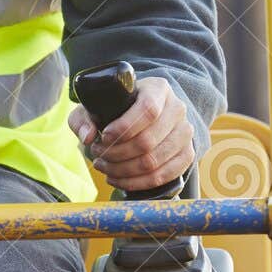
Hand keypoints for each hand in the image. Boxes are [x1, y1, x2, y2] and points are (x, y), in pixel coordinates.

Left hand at [69, 75, 194, 192]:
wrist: (141, 117)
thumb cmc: (115, 110)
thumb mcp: (94, 107)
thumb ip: (84, 118)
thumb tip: (88, 137)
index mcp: (158, 89)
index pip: (148, 110)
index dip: (124, 128)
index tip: (104, 137)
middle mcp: (177, 109)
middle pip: (148, 140)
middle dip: (117, 154)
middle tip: (98, 155)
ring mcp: (185, 133)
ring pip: (154, 161)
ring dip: (123, 170)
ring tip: (104, 167)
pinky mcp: (187, 154)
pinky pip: (165, 175)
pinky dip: (137, 183)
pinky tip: (118, 179)